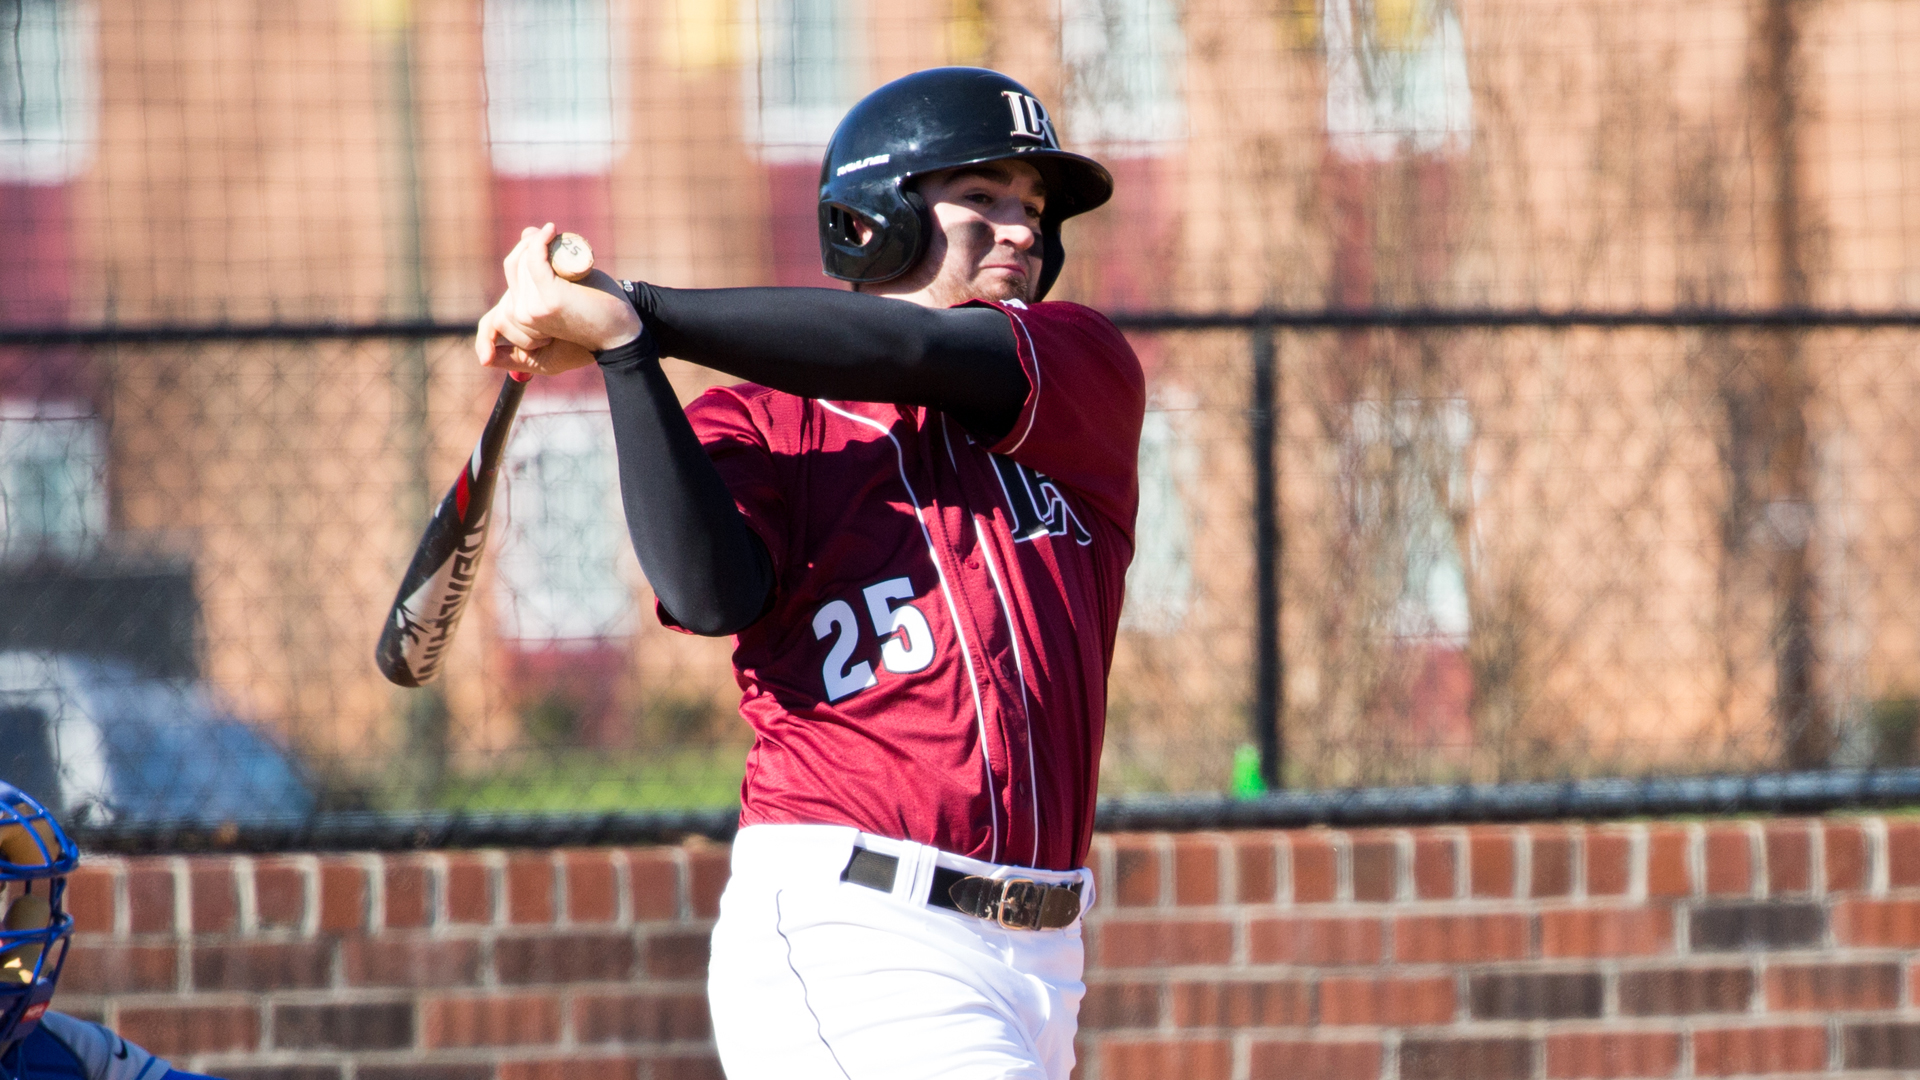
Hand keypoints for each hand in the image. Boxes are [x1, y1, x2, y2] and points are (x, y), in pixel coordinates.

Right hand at [475, 223, 642, 372]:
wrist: (621, 333)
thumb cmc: (597, 308)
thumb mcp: (566, 286)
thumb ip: (545, 265)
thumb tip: (528, 232)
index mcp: (522, 314)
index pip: (512, 270)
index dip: (525, 247)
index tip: (547, 235)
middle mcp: (523, 313)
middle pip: (516, 263)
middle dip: (531, 243)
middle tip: (553, 234)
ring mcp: (534, 308)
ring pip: (524, 261)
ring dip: (538, 242)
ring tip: (558, 237)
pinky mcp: (551, 298)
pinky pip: (535, 261)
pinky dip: (540, 241)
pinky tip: (551, 229)